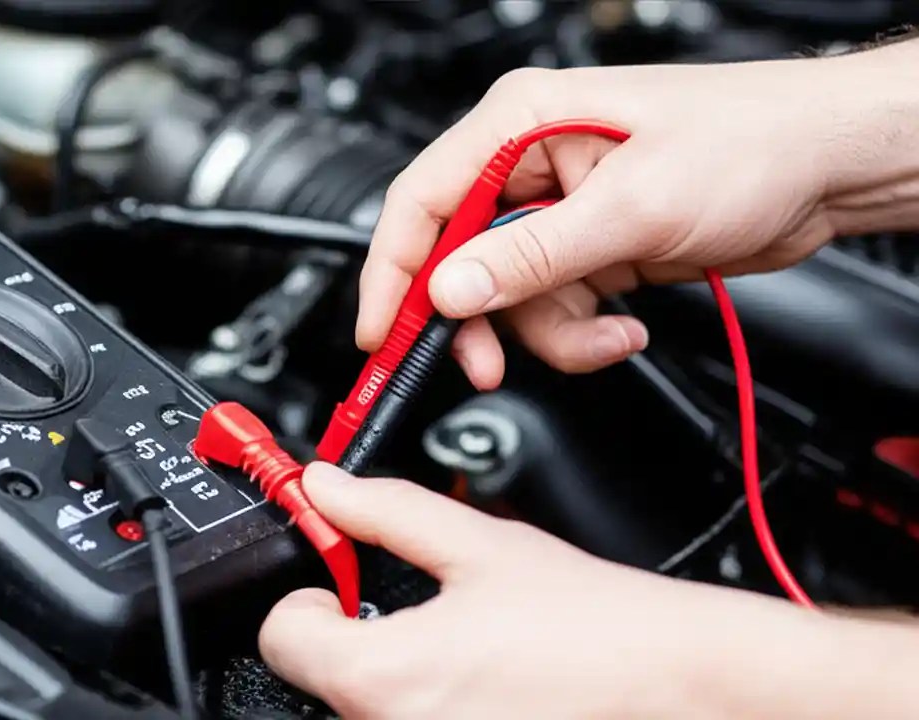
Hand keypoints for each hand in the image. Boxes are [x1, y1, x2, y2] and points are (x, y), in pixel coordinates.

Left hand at [259, 464, 918, 718]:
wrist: (688, 688)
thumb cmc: (601, 627)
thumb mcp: (482, 545)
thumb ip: (386, 512)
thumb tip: (329, 488)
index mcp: (383, 677)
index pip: (283, 636)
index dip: (311, 597)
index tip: (342, 585)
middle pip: (328, 678)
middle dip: (362, 638)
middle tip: (429, 613)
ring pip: (378, 707)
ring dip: (407, 679)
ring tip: (478, 653)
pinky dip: (445, 706)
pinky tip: (497, 688)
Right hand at [358, 40, 918, 386]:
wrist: (829, 166)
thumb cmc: (749, 142)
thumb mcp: (631, 206)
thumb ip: (533, 255)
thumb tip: (451, 289)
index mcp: (520, 125)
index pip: (422, 201)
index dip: (392, 272)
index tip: (380, 334)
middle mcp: (530, 166)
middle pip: (458, 259)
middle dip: (476, 320)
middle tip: (482, 365)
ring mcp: (561, 211)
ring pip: (509, 297)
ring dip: (550, 334)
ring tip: (606, 335)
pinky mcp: (589, 247)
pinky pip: (553, 308)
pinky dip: (583, 333)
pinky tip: (625, 327)